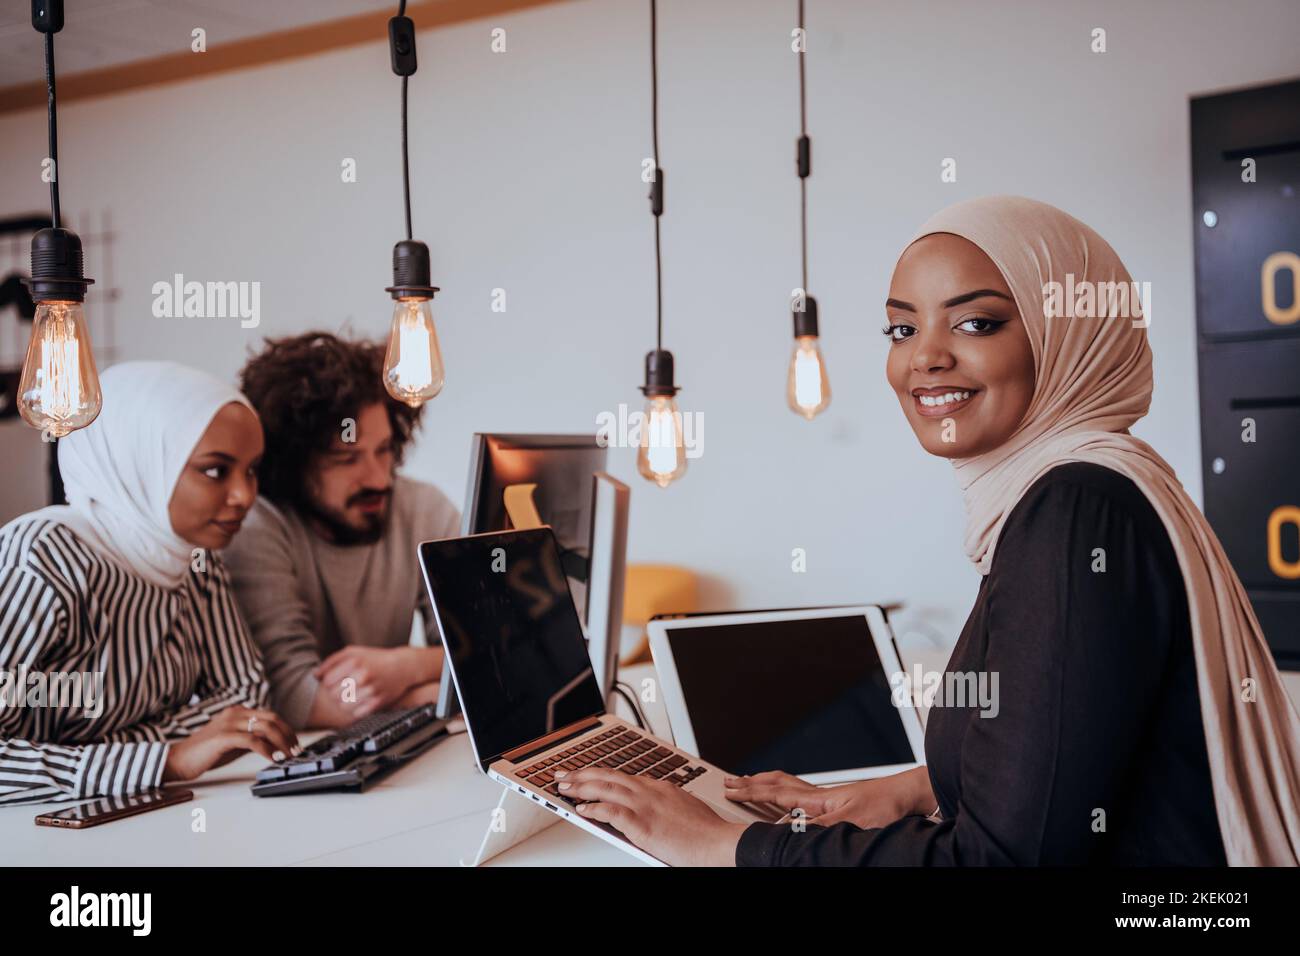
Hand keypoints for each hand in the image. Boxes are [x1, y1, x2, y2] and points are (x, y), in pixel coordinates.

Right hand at [163, 706, 297, 781]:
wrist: (179, 760)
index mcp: (238, 712)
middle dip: (288, 736)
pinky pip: (252, 740)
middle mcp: (236, 713)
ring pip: (265, 728)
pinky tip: (273, 759)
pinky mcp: (223, 737)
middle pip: (272, 720)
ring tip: (287, 756)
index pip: (271, 716)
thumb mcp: (235, 742)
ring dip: (281, 743)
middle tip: (296, 751)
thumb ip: (252, 738)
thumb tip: (275, 745)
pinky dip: (267, 750)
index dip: (286, 730)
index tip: (295, 744)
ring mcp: (229, 723)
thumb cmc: (207, 753)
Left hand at [314, 646, 437, 718]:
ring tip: (349, 696)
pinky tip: (359, 701)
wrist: (402, 667)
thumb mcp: (353, 652)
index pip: (327, 682)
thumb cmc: (374, 659)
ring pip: (343, 706)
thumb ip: (332, 661)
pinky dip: (354, 709)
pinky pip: (355, 713)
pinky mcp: (378, 702)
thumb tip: (315, 675)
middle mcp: (363, 676)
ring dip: (343, 703)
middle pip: (333, 695)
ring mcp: (371, 690)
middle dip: (335, 693)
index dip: (328, 683)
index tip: (334, 681)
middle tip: (342, 689)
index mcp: (354, 661)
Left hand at [555, 768, 747, 866]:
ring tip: (564, 788)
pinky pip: (611, 812)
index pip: (623, 776)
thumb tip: (651, 809)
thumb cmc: (707, 832)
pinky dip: (594, 809)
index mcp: (661, 787)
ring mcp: (646, 806)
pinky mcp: (643, 825)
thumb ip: (665, 804)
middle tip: (564, 775)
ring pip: (606, 789)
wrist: (720, 843)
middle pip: (609, 777)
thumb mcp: (684, 808)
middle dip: (583, 774)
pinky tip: (582, 811)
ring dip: (581, 787)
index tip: (586, 774)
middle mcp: (651, 792)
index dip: (601, 774)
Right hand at [725, 767, 932, 827]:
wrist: (909, 794)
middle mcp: (820, 795)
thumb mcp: (851, 821)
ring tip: (752, 781)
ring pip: (789, 785)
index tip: (730, 789)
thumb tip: (789, 829)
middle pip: (777, 784)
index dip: (750, 792)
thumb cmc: (887, 806)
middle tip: (731, 780)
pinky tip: (790, 797)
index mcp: (818, 799)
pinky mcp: (839, 801)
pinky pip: (802, 792)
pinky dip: (786, 789)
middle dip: (752, 783)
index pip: (775, 794)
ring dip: (767, 783)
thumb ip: (818, 826)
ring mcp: (829, 797)